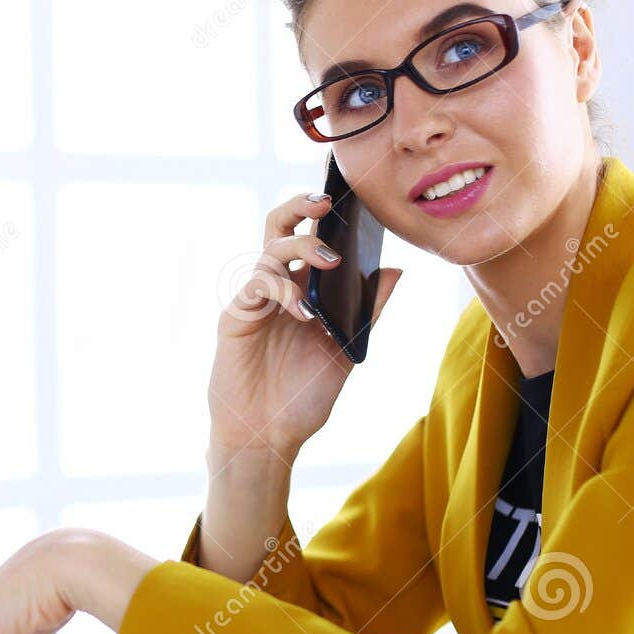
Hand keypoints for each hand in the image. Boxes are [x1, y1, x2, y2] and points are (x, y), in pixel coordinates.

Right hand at [209, 190, 402, 461]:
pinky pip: (257, 284)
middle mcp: (277, 287)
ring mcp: (254, 300)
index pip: (310, 236)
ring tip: (330, 261)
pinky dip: (283, 288)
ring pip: (270, 249)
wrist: (269, 435)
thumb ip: (368, 310)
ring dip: (302, 246)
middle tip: (327, 201)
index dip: (323, 213)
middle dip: (300, 205)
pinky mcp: (237, 317)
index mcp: (303, 289)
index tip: (352, 197)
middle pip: (279, 227)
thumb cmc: (303, 395)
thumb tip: (396, 270)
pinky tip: (302, 310)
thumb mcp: (347, 349)